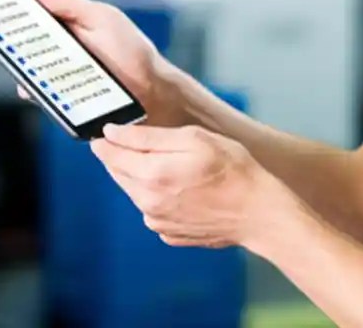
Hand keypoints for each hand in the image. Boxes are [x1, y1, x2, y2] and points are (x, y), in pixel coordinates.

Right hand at [17, 0, 187, 126]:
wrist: (153, 90)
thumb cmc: (132, 49)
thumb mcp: (102, 18)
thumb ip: (70, 5)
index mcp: (66, 28)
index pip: (31, 21)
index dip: (12, 17)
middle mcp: (60, 53)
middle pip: (24, 50)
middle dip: (10, 47)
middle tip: (2, 43)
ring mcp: (61, 78)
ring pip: (30, 75)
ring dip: (23, 73)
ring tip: (21, 70)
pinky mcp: (65, 101)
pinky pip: (45, 98)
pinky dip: (38, 95)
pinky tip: (36, 92)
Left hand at [91, 123, 296, 252]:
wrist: (258, 212)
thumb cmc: (232, 169)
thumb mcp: (193, 138)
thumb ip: (147, 136)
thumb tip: (111, 133)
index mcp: (151, 175)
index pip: (109, 154)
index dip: (105, 139)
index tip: (106, 130)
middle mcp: (147, 202)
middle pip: (118, 173)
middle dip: (123, 155)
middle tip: (140, 141)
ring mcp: (157, 221)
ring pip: (134, 191)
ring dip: (141, 175)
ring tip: (171, 163)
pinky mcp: (168, 233)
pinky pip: (151, 208)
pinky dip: (157, 195)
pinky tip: (182, 187)